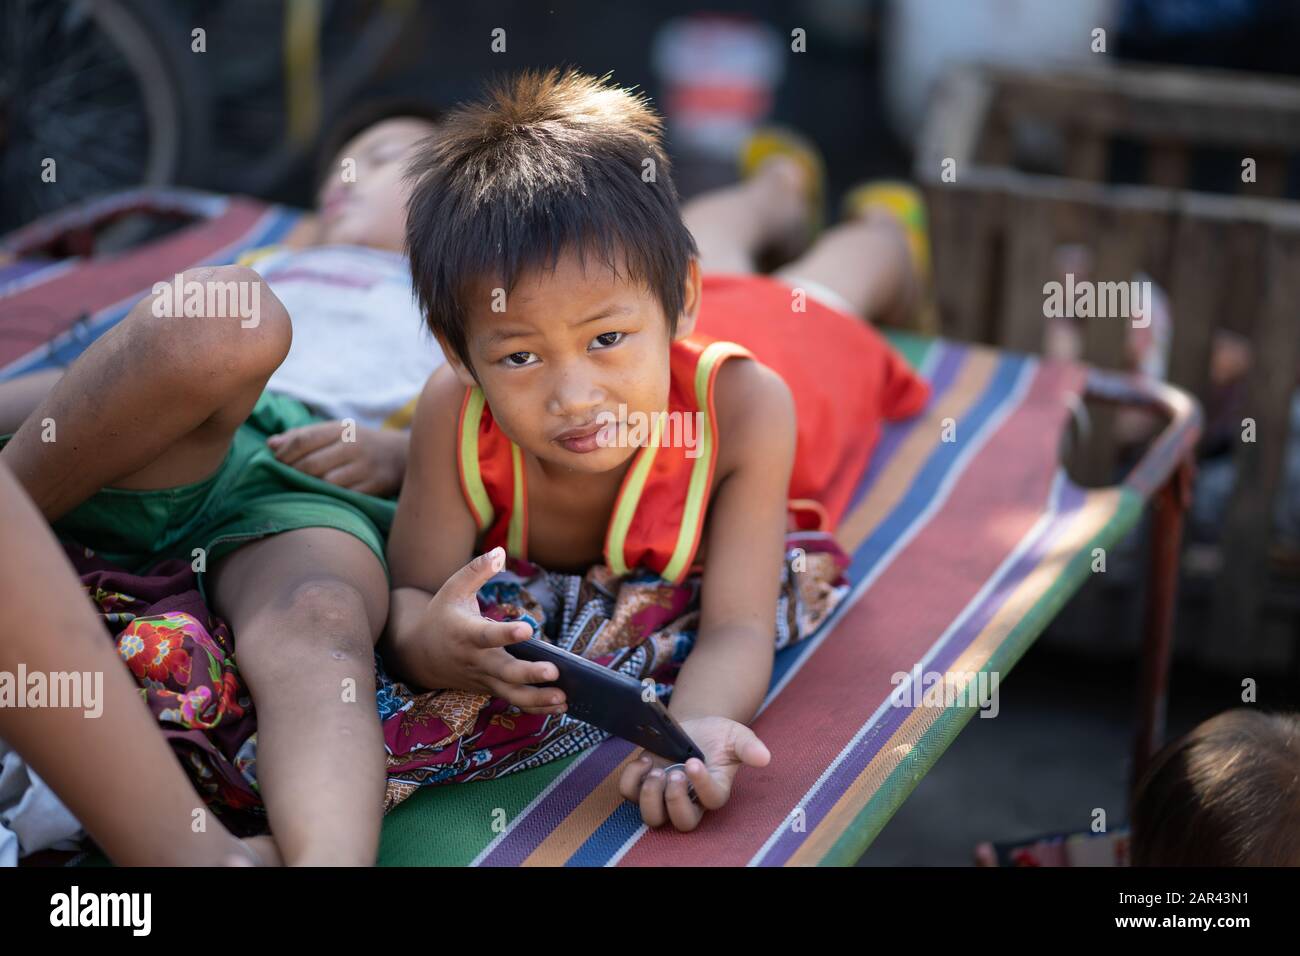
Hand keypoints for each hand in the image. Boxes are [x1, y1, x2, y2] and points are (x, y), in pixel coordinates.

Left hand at [267, 421, 407, 495]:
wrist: (403, 454)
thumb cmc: (359, 443)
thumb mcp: (336, 432)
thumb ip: (303, 436)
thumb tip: (270, 445)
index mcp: (341, 429)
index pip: (304, 439)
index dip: (285, 453)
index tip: (276, 462)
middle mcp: (354, 445)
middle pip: (311, 464)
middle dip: (293, 473)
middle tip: (286, 478)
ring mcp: (365, 467)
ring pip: (326, 483)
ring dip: (310, 488)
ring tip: (303, 488)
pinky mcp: (375, 486)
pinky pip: (344, 496)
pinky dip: (331, 498)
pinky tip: (324, 496)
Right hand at [418, 547, 566, 715]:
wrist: (418, 654)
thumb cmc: (442, 615)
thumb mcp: (454, 587)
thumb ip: (477, 570)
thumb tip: (500, 551)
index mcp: (467, 633)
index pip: (487, 635)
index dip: (506, 634)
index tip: (527, 630)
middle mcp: (476, 660)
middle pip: (504, 672)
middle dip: (529, 674)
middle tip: (554, 672)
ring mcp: (483, 678)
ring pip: (510, 694)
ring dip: (537, 699)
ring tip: (564, 699)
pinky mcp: (490, 688)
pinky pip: (513, 701)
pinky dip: (536, 707)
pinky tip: (560, 707)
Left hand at [618, 716, 770, 831]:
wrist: (692, 726)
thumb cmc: (717, 736)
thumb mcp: (736, 736)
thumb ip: (749, 746)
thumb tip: (764, 757)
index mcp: (715, 789)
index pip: (711, 800)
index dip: (702, 785)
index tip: (693, 761)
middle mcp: (690, 800)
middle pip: (682, 822)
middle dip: (675, 801)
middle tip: (674, 773)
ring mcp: (665, 796)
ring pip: (653, 818)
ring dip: (650, 797)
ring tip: (656, 770)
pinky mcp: (644, 786)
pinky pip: (630, 795)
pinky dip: (631, 781)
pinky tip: (643, 760)